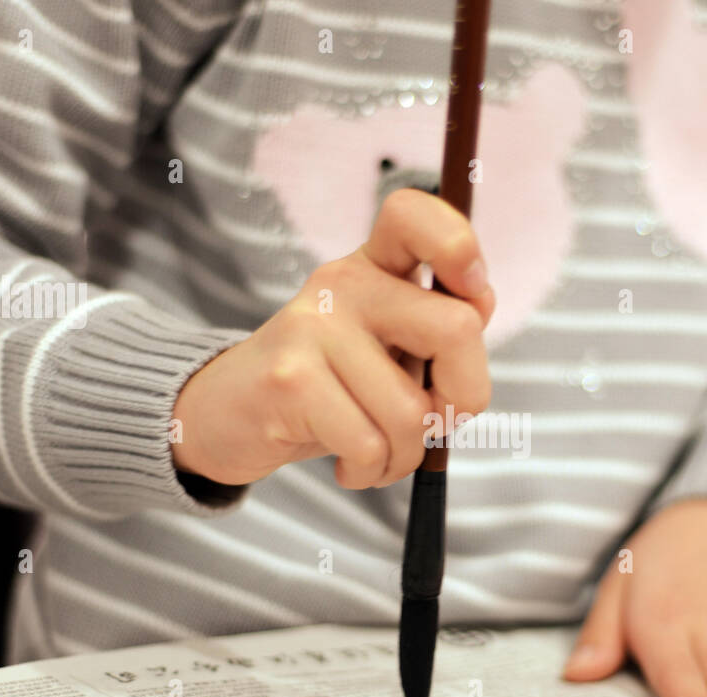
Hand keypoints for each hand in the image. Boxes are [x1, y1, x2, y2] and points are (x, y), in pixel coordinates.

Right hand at [172, 188, 495, 488]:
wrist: (227, 417)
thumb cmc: (329, 389)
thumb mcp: (388, 350)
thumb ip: (440, 332)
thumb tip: (479, 308)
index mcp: (374, 266)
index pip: (412, 214)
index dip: (459, 245)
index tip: (475, 293)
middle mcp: (343, 284)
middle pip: (457, 328)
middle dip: (463, 398)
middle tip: (433, 420)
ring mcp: (313, 327)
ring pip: (413, 410)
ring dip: (406, 453)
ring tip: (379, 453)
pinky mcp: (291, 380)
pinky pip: (370, 445)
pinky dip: (370, 472)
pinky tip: (350, 466)